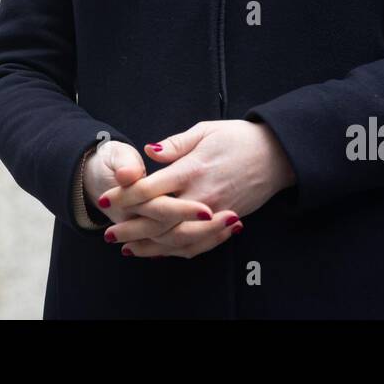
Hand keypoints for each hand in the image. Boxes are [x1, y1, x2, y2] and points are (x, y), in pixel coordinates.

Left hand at [99, 120, 296, 258]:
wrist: (276, 155)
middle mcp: (202, 195)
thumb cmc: (238, 138)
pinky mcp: (226, 222)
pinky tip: (161, 252)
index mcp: (192, 169)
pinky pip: (199, 244)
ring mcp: (215, 212)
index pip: (150, 189)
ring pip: (176, 238)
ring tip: (128, 248)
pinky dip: (177, 251)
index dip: (125, 196)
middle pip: (158, 220)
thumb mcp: (205, 131)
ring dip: (150, 246)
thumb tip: (149, 152)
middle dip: (131, 228)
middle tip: (109, 234)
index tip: (106, 200)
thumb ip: (175, 144)